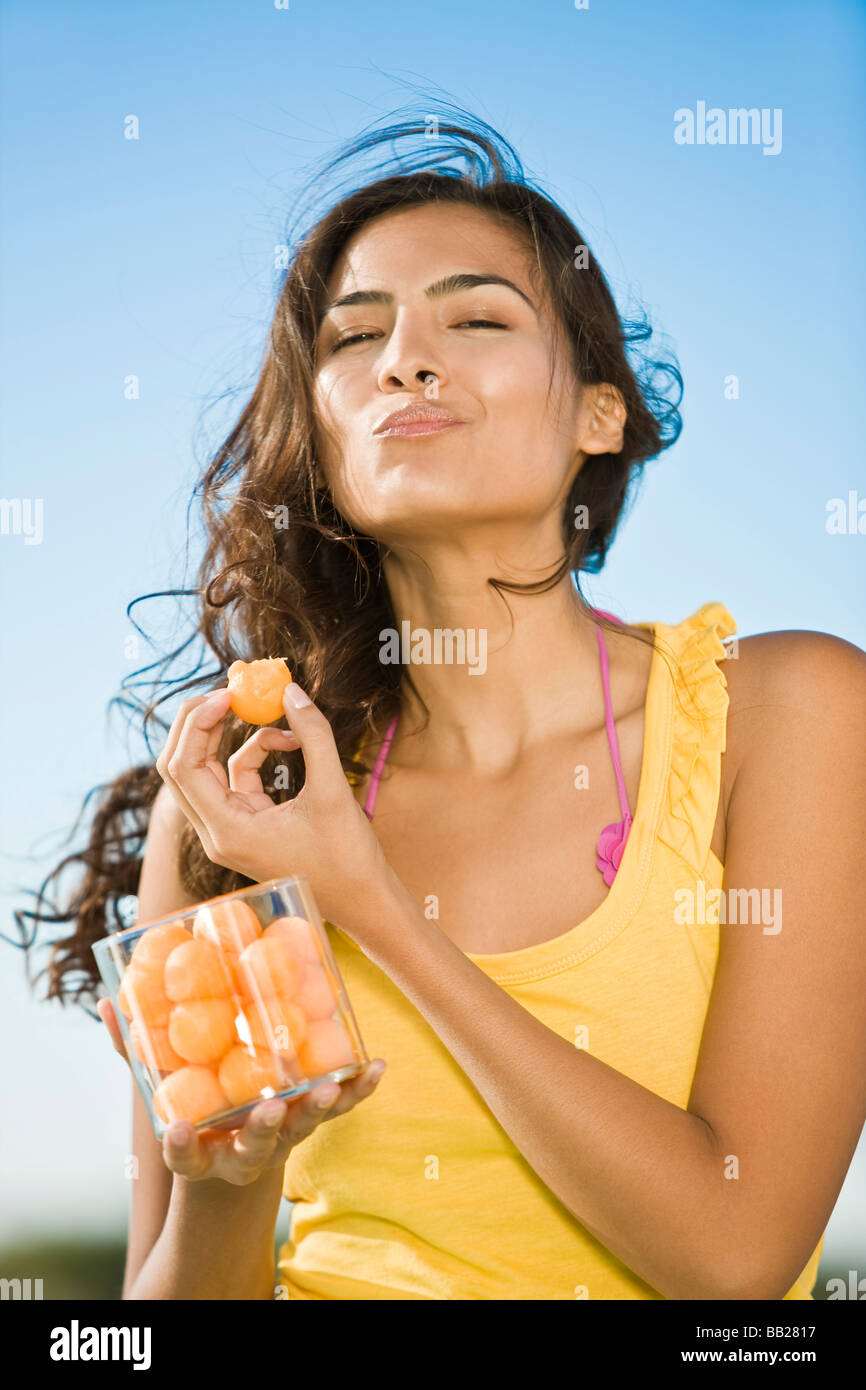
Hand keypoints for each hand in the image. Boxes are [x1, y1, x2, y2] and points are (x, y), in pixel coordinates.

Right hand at [98, 998, 386, 1185]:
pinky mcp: (313, 1121)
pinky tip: (378, 1065)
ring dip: (320, 1107)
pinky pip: (341, 1107)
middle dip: (265, 1128)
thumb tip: (109, 1000)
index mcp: (201, 1153)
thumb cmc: (193, 1111)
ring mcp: (284, 1138)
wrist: (235, 1157)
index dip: (181, 1147)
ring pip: (304, 1128)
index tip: (177, 1131)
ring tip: (333, 1086)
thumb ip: (137, 1051)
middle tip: (271, 1109)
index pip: (186, 1157)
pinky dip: (360, 1088)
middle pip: (257, 1145)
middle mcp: (245, 1152)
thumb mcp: (161, 1090)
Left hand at [154, 682, 396, 932]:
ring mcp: (228, 831)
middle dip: (199, 724)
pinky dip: (255, 754)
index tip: (228, 693)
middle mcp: (217, 834)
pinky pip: (235, 779)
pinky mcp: (245, 825)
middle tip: (227, 690)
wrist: (362, 900)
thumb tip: (291, 691)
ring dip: (232, 737)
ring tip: (272, 714)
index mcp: (227, 832)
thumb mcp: (332, 790)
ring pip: (206, 771)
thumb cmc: (348, 857)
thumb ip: (313, 735)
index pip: (184, 768)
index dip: (198, 724)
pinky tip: (290, 742)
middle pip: (181, 768)